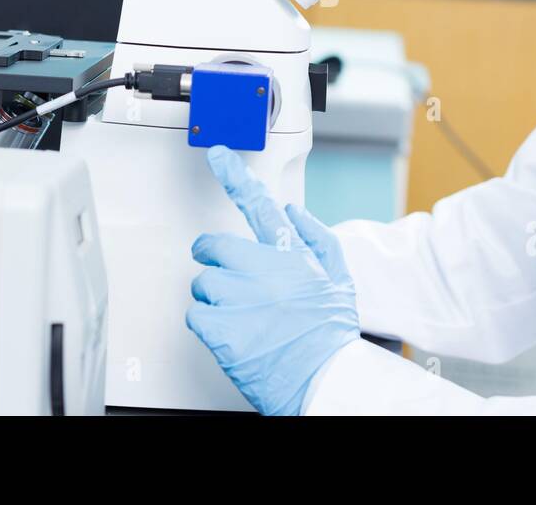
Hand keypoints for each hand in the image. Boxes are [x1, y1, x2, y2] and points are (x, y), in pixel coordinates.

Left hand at [186, 145, 359, 415]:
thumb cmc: (330, 335)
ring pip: (204, 283)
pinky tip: (232, 334)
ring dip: (215, 299)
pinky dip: (207, 325)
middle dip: (215, 260)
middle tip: (228, 280)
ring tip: (242, 318)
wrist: (326, 379)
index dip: (234, 176)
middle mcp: (263, 270)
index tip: (218, 155)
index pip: (259, 205)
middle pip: (216, 247)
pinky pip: (195, 314)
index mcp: (291, 255)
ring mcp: (240, 297)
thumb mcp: (340, 279)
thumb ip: (317, 238)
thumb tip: (293, 211)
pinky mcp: (222, 326)